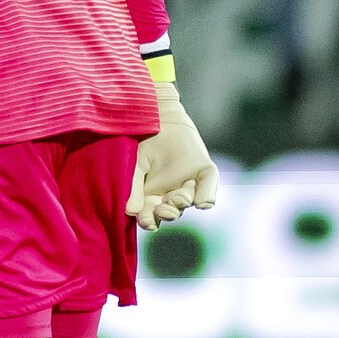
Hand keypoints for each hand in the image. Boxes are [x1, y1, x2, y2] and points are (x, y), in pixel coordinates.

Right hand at [128, 81, 218, 229]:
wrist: (155, 116)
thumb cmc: (139, 141)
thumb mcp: (133, 165)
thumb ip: (133, 187)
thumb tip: (130, 212)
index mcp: (151, 195)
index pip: (152, 216)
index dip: (150, 221)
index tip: (147, 221)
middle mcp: (171, 192)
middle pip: (172, 212)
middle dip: (168, 214)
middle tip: (164, 210)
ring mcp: (189, 183)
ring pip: (188, 201)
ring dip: (182, 202)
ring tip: (176, 197)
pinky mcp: (203, 171)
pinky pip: (208, 187)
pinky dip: (206, 195)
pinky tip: (202, 202)